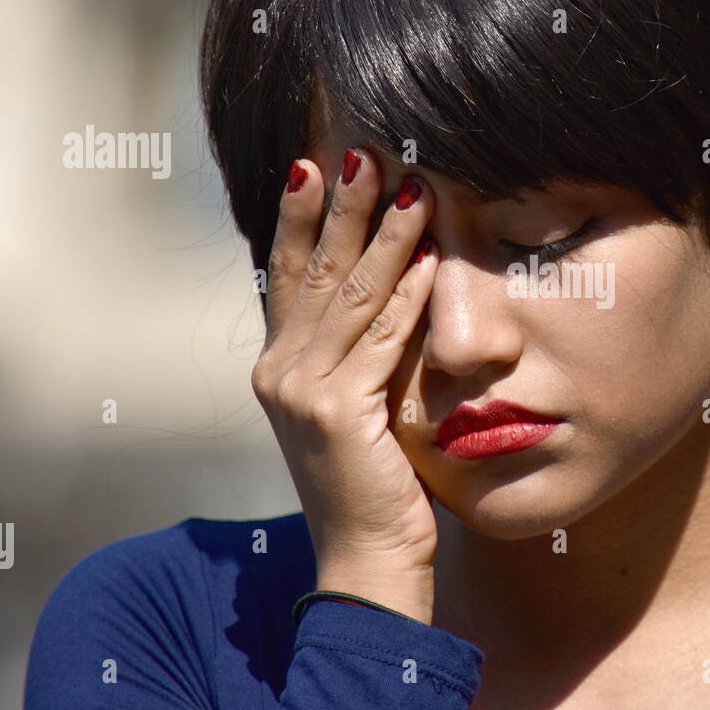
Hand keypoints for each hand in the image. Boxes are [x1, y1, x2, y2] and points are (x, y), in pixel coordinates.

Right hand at [251, 150, 438, 622]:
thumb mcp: (355, 407)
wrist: (368, 562)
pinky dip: (407, 294)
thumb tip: (390, 288)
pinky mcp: (336, 412)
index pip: (289, 273)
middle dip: (342, 205)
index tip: (315, 161)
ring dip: (382, 234)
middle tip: (364, 148)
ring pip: (349, 295)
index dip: (301, 215)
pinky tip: (429, 256)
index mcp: (280, 365)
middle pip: (317, 270)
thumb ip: (358, 352)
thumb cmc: (374, 485)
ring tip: (407, 181)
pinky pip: (380, 339)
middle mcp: (279, 371)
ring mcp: (301, 391)